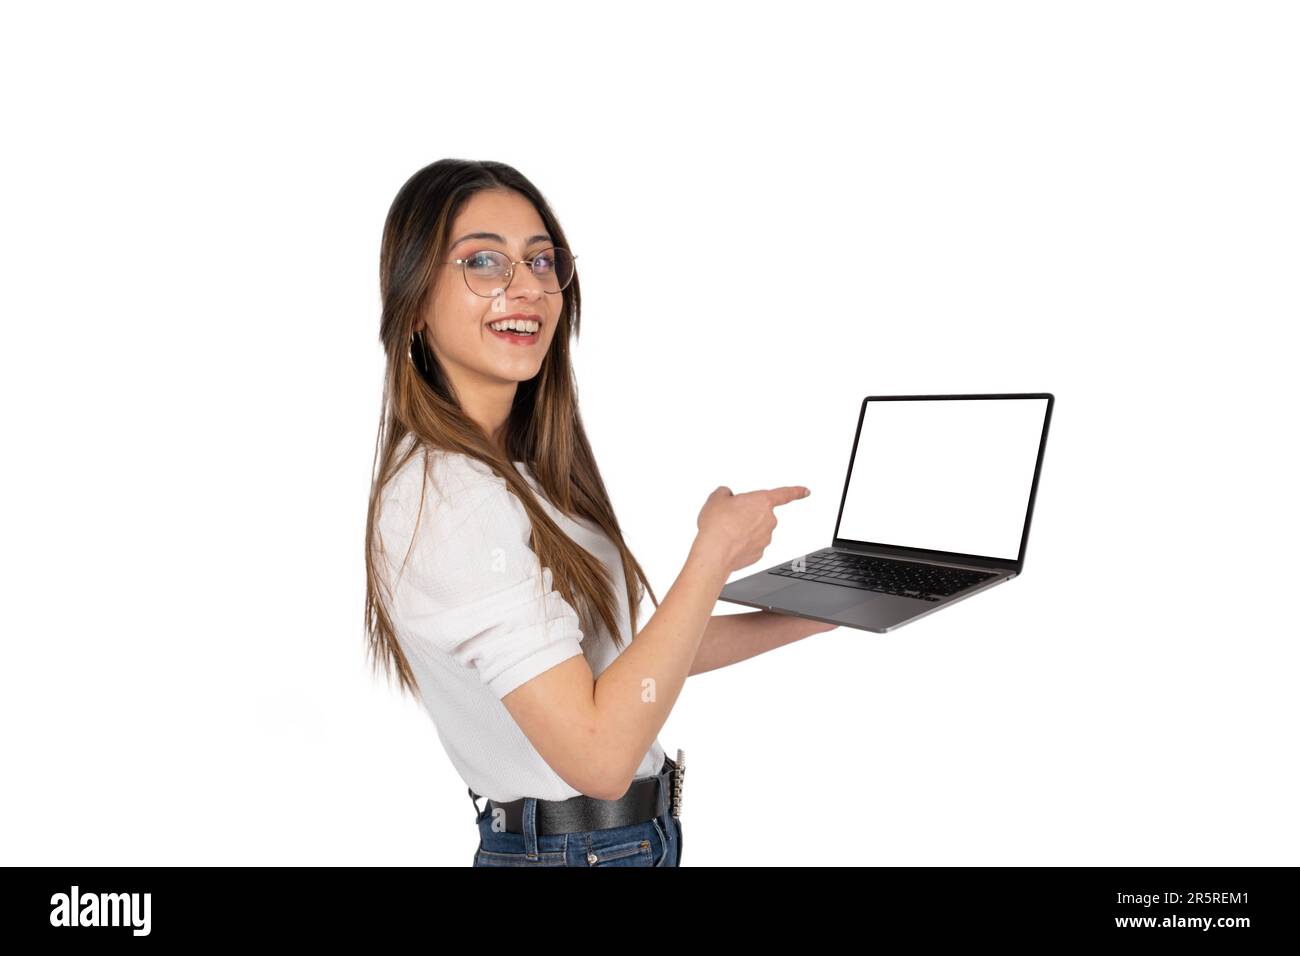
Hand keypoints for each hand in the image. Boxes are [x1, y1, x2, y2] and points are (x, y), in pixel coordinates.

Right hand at [694, 484, 810, 574]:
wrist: (715, 552)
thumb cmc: (718, 525)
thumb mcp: (716, 499)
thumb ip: (725, 493)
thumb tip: (726, 496)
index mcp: (762, 502)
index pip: (784, 494)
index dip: (796, 492)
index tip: (805, 491)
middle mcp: (768, 520)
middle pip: (760, 514)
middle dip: (747, 515)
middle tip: (729, 518)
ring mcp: (765, 539)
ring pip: (755, 530)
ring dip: (744, 530)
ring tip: (726, 532)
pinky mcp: (759, 553)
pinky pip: (751, 545)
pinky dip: (742, 544)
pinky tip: (730, 544)